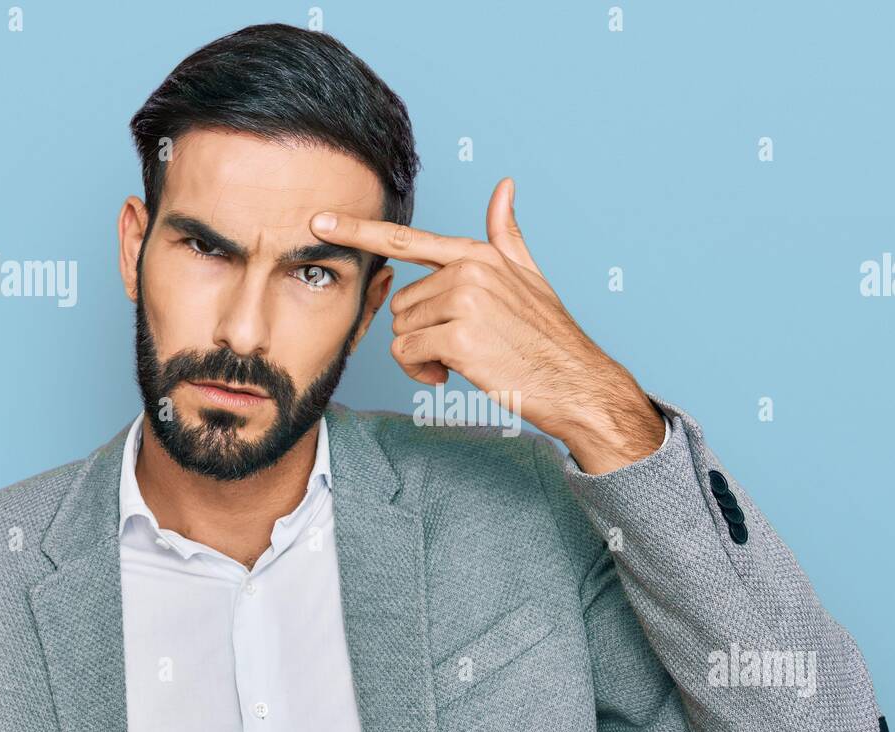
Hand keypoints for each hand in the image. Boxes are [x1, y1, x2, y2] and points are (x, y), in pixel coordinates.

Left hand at [309, 177, 663, 473]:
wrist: (575, 381)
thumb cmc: (549, 336)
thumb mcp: (530, 276)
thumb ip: (506, 234)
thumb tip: (504, 186)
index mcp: (478, 255)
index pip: (406, 240)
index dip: (358, 231)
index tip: (318, 222)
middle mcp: (468, 271)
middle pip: (402, 303)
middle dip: (419, 332)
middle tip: (454, 349)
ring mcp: (464, 303)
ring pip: (402, 331)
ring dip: (420, 356)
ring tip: (458, 363)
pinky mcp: (459, 338)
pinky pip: (409, 354)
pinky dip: (422, 372)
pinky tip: (451, 376)